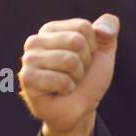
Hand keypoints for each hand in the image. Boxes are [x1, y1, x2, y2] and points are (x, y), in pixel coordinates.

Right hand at [19, 15, 118, 135]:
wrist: (80, 108)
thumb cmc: (89, 78)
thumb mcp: (104, 51)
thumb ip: (108, 29)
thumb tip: (102, 28)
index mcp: (51, 30)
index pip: (83, 27)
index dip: (93, 47)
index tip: (85, 59)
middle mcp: (35, 41)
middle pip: (76, 41)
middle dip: (86, 62)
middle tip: (76, 73)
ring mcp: (28, 59)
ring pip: (70, 60)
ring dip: (77, 77)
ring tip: (68, 82)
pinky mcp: (27, 78)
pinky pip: (61, 80)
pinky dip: (68, 89)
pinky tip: (59, 92)